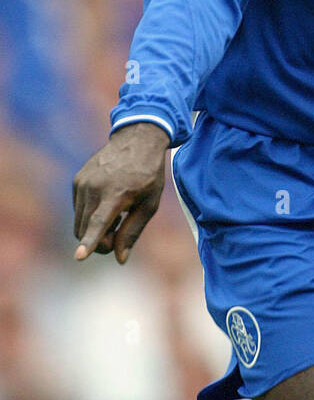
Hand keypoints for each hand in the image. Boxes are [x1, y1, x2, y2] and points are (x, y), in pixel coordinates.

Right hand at [72, 122, 170, 263]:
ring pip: (79, 223)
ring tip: (117, 214)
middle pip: (86, 230)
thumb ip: (132, 232)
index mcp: (116, 193)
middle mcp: (94, 187)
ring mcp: (83, 182)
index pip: (99, 223)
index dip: (90, 242)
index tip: (79, 257)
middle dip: (100, 241)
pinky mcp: (77, 180)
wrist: (136, 139)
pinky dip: (90, 215)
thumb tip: (119, 259)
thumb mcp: (150, 204)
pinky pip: (79, 210)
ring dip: (94, 229)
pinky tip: (108, 202)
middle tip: (119, 234)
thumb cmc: (149, 175)